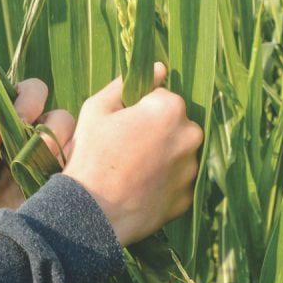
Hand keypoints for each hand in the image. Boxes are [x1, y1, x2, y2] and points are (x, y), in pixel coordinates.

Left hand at [0, 79, 75, 264]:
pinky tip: (61, 191)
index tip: (21, 118)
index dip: (32, 99)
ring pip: (76, 146)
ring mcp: (47, 170)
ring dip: (66, 153)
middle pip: (62, 118)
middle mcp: (31, 145)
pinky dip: (77, 179)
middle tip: (33, 149)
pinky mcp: (57, 197)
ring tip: (45, 173)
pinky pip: (79, 180)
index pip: (32, 94)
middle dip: (52, 128)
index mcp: (7, 129)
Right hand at [62, 62, 202, 245]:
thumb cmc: (91, 156)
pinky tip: (140, 188)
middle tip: (126, 149)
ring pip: (178, 154)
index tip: (121, 126)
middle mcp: (190, 136)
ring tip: (132, 171)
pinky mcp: (188, 198)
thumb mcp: (96, 110)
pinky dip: (163, 183)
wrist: (93, 213)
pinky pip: (177, 182)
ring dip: (162, 157)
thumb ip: (125, 84)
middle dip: (156, 131)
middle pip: (175, 125)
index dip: (138, 109)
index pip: (161, 97)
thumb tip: (158, 68)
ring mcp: (191, 169)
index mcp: (170, 108)